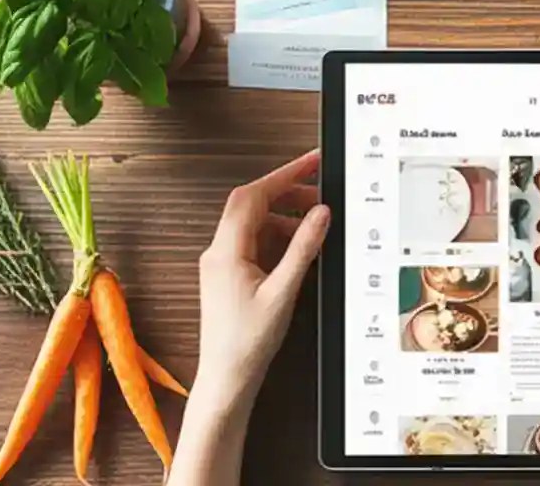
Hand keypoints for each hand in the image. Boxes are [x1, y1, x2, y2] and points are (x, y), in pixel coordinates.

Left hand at [194, 150, 329, 401]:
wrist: (226, 377)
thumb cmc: (248, 342)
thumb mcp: (283, 292)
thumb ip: (303, 249)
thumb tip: (320, 214)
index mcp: (226, 251)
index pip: (253, 196)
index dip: (283, 174)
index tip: (311, 162)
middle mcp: (219, 252)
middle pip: (252, 205)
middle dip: (286, 191)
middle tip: (320, 189)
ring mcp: (222, 263)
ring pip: (254, 223)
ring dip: (284, 215)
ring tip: (315, 221)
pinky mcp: (229, 275)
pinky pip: (254, 242)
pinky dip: (278, 236)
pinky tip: (299, 246)